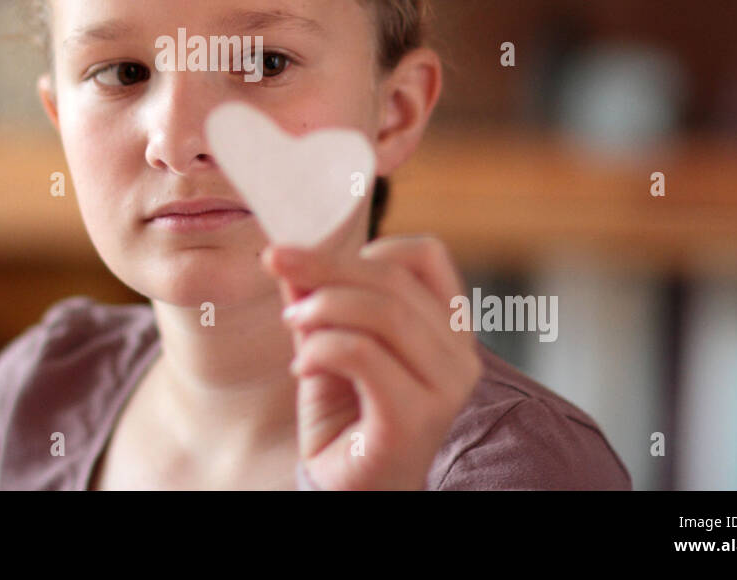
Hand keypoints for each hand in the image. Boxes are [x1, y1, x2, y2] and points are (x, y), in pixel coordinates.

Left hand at [263, 234, 481, 489]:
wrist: (349, 491)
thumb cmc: (345, 420)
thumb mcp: (327, 342)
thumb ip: (316, 299)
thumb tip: (286, 254)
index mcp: (448, 329)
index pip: (424, 257)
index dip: (364, 246)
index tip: (309, 259)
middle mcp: (459, 356)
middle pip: (394, 279)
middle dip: (325, 265)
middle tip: (277, 265)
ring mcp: (444, 389)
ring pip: (384, 313)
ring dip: (322, 307)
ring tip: (292, 326)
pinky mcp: (414, 419)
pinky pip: (364, 355)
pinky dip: (322, 348)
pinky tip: (301, 366)